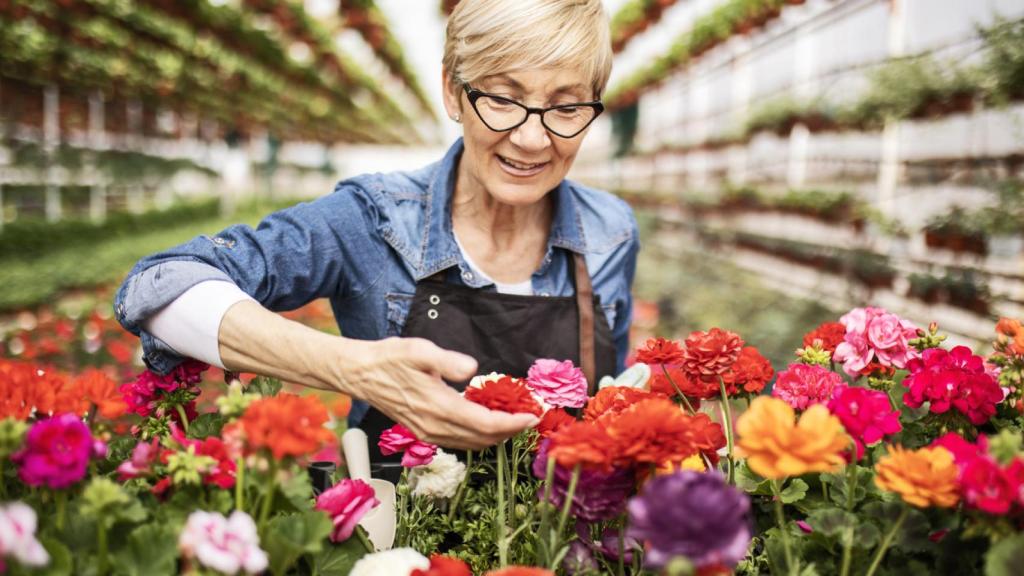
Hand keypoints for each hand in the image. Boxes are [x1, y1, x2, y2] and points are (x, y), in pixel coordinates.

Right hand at [339, 337, 538, 449]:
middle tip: (530, 417)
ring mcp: (428, 433)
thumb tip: (472, 368)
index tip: (532, 416)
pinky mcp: (423, 432)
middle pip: (482, 439)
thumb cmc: (389, 359)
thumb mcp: (418, 350)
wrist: (360, 374)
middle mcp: (434, 426)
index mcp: (438, 406)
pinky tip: (486, 422)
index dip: (512, 423)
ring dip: (496, 436)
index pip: (485, 424)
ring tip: (514, 420)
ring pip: (472, 444)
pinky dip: (479, 436)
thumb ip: (447, 360)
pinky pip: (459, 441)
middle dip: (510, 431)